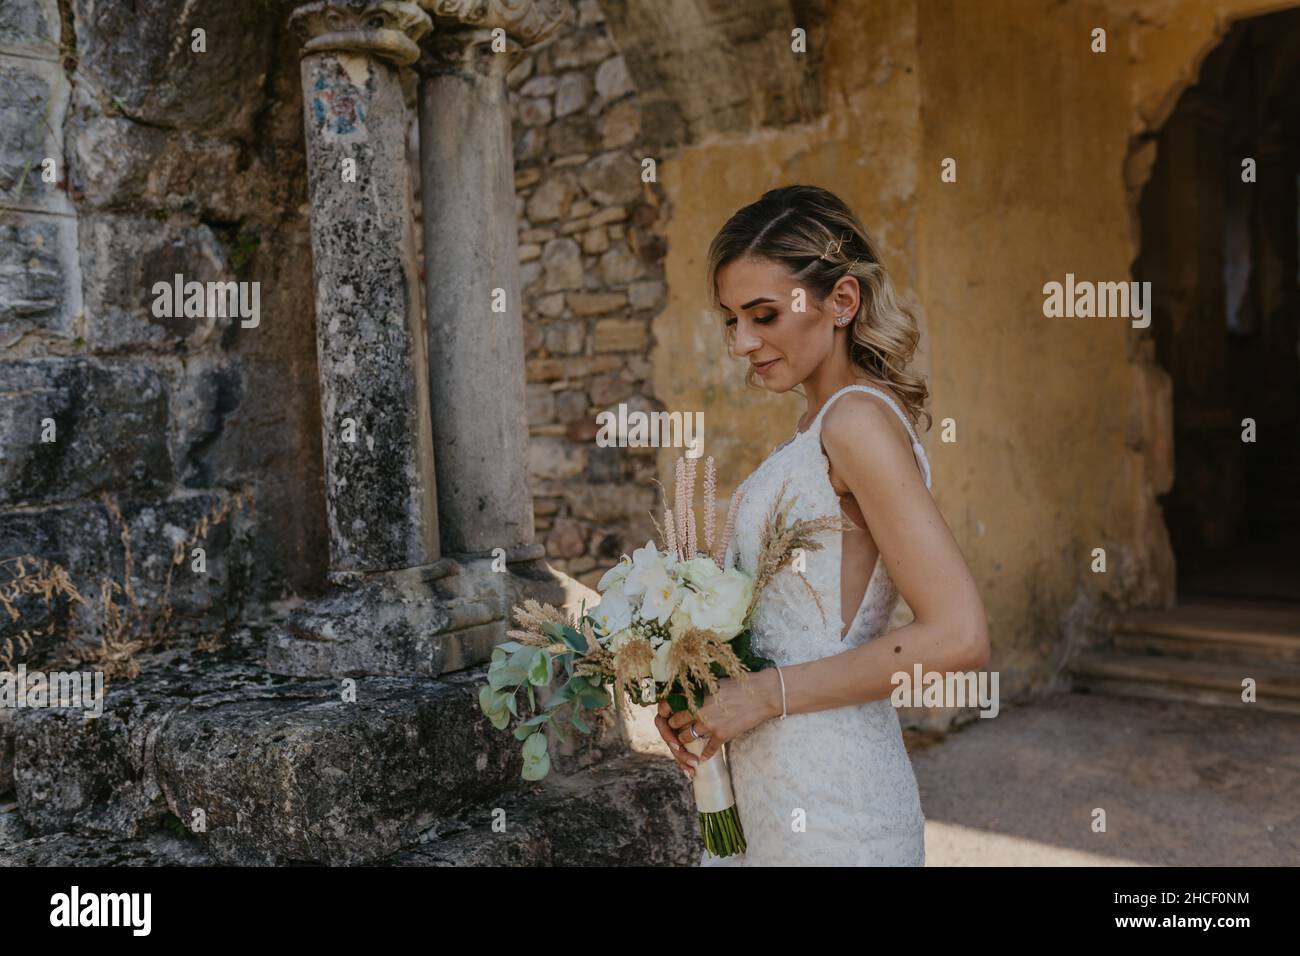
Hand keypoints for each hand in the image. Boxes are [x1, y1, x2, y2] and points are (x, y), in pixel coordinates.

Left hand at [655, 672, 776, 779]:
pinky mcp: (721, 735)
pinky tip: (702, 757)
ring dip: (685, 740)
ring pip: (685, 737)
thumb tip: (683, 696)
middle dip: (674, 726)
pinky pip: (707, 750)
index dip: (665, 711)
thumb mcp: (714, 682)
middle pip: (674, 723)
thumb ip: (697, 691)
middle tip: (677, 728)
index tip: (667, 714)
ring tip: (688, 739)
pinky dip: (704, 754)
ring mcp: (709, 723)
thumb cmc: (740, 684)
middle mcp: (698, 708)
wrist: (763, 694)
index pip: (668, 704)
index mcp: (696, 693)